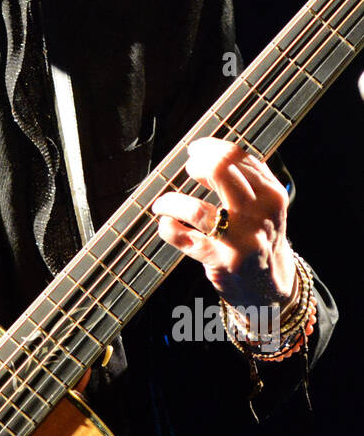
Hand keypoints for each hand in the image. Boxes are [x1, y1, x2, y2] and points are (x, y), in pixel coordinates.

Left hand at [150, 137, 296, 314]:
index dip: (208, 148)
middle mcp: (258, 215)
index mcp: (271, 194)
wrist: (272, 287)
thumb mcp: (265, 205)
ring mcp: (239, 240)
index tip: (195, 151)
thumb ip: (244, 178)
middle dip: (196, 165)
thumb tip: (205, 154)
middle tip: (188, 170)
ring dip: (171, 203)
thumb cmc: (260, 236)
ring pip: (196, 210)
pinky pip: (184, 239)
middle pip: (220, 171)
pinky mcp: (221, 262)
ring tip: (163, 205)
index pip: (236, 156)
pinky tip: (166, 224)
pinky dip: (168, 229)